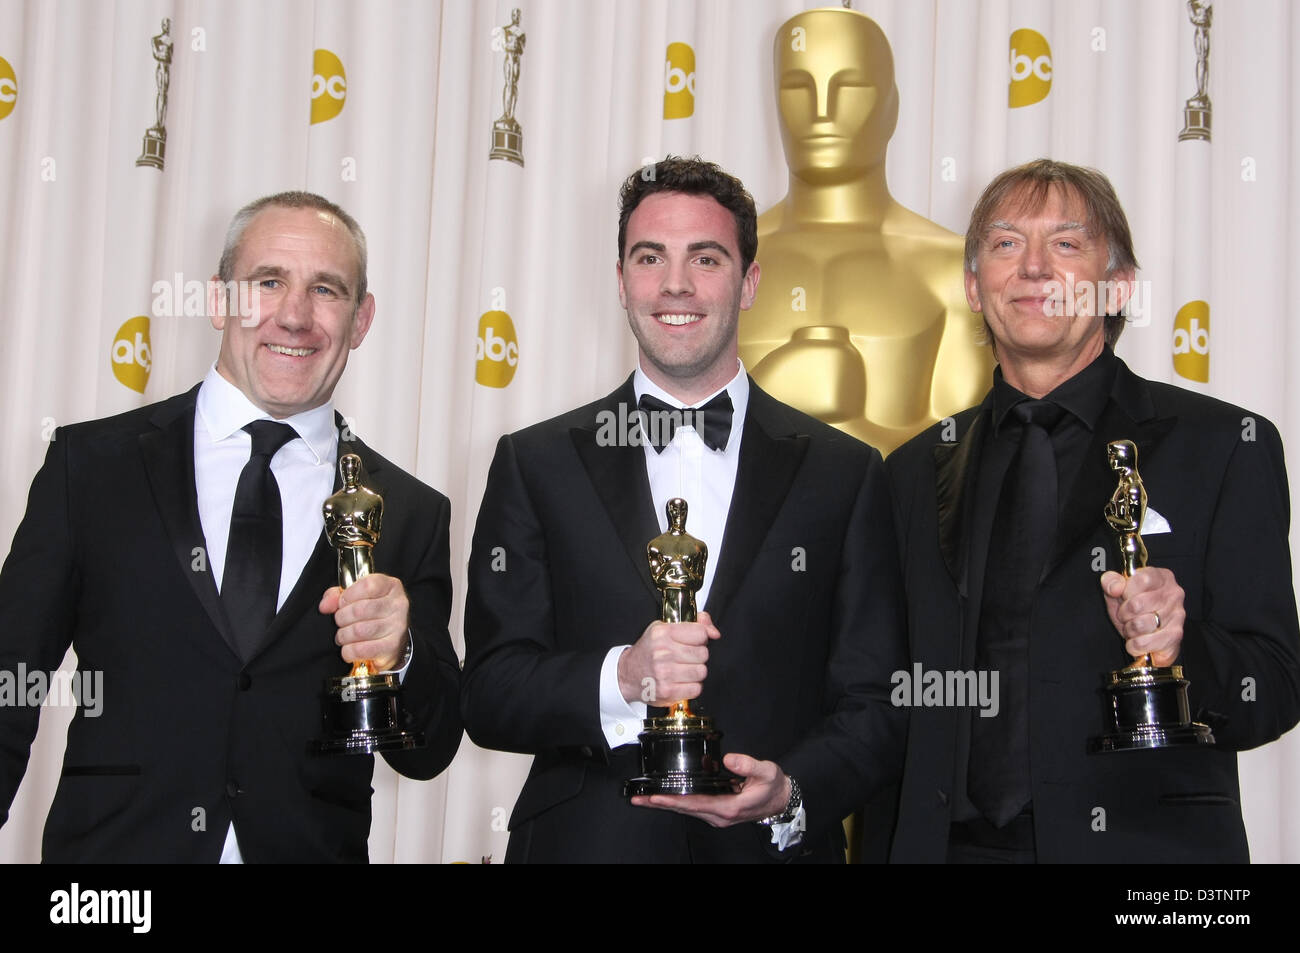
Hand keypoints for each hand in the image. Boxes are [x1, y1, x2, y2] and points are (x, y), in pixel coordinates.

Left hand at [319, 573, 409, 671]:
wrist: (392, 640)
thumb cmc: (373, 615)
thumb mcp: (356, 597)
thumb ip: (337, 596)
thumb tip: (325, 606)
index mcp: (391, 586)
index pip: (367, 585)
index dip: (348, 595)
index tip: (343, 603)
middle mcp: (398, 605)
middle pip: (359, 610)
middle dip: (342, 618)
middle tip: (341, 622)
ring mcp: (398, 626)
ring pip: (358, 631)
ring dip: (344, 636)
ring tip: (344, 636)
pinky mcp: (392, 647)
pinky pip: (360, 650)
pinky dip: (348, 651)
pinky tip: (350, 648)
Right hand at [617, 609, 720, 704]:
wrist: (627, 675)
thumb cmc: (648, 651)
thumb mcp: (664, 629)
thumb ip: (693, 624)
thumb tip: (714, 632)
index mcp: (662, 633)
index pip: (700, 633)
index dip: (701, 637)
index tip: (694, 641)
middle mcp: (662, 652)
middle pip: (703, 654)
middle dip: (698, 656)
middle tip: (686, 657)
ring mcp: (664, 673)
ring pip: (701, 671)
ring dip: (695, 672)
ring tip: (683, 669)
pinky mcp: (667, 692)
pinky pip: (696, 689)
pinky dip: (691, 686)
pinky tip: (681, 681)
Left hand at [630, 754, 790, 826]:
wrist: (780, 800)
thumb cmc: (773, 787)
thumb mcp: (766, 772)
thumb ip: (749, 765)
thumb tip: (730, 759)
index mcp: (729, 807)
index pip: (695, 804)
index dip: (673, 800)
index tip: (656, 797)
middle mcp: (719, 815)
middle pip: (684, 810)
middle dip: (660, 804)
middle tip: (639, 799)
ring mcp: (716, 815)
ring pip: (686, 810)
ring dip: (665, 805)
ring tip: (644, 799)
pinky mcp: (715, 811)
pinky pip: (691, 808)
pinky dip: (676, 803)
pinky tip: (665, 798)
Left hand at [1099, 567, 1184, 666]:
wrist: (1145, 635)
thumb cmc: (1133, 609)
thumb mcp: (1117, 591)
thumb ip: (1111, 582)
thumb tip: (1115, 587)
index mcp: (1161, 577)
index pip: (1142, 579)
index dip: (1126, 591)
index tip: (1124, 597)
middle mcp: (1173, 593)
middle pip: (1137, 604)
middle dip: (1124, 614)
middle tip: (1126, 616)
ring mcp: (1177, 614)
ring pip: (1140, 624)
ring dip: (1129, 629)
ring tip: (1133, 627)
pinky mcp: (1175, 635)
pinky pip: (1145, 642)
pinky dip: (1135, 644)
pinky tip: (1137, 639)